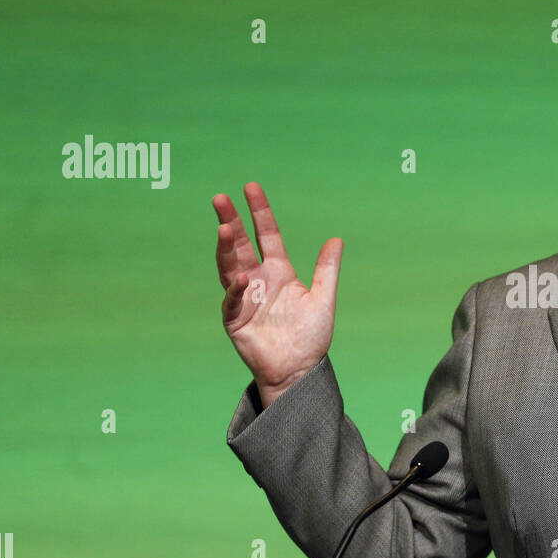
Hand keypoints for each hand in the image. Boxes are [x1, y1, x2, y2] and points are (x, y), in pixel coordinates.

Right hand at [213, 182, 343, 407]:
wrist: (299, 370)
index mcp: (280, 272)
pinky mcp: (235, 319)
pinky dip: (236, 288)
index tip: (251, 187)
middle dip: (230, 221)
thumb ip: (327, 270)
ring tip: (223, 228)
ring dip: (225, 248)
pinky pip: (233, 300)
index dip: (259, 212)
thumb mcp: (323, 299)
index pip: (266, 235)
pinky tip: (242, 276)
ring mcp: (244, 298)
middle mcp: (259, 280)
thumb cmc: (311, 337)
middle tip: (219, 198)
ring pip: (230, 266)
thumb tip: (337, 239)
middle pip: (240, 245)